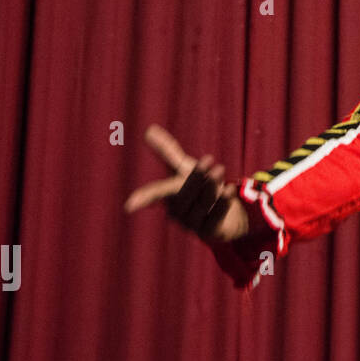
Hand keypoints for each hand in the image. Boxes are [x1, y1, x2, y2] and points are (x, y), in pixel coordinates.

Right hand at [124, 124, 248, 241]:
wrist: (226, 213)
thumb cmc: (200, 189)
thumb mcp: (184, 169)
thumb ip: (168, 151)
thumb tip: (149, 129)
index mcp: (168, 196)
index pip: (156, 194)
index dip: (144, 198)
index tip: (130, 206)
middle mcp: (177, 212)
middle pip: (185, 193)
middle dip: (196, 176)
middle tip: (209, 159)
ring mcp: (193, 224)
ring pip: (202, 203)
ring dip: (211, 187)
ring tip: (220, 170)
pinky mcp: (210, 231)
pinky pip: (216, 216)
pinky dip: (222, 202)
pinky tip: (229, 189)